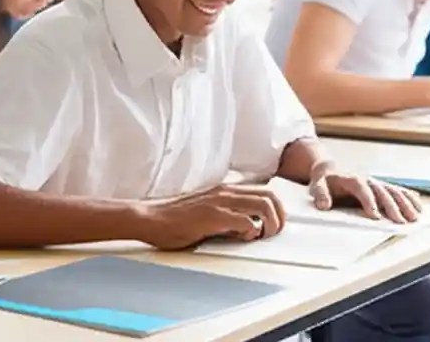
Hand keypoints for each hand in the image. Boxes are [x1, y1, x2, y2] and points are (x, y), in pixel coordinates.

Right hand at [135, 185, 286, 250]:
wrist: (150, 218)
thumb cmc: (173, 219)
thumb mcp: (206, 212)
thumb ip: (227, 216)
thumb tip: (246, 228)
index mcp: (225, 190)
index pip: (264, 192)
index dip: (275, 210)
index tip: (272, 225)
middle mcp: (226, 191)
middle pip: (270, 196)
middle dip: (279, 217)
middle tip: (273, 232)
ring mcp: (220, 202)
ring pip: (264, 205)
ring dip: (269, 224)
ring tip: (260, 236)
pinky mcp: (214, 216)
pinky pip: (246, 222)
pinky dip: (251, 232)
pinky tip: (241, 238)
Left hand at [308, 164, 421, 222]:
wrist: (330, 170)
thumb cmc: (324, 181)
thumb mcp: (316, 185)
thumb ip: (319, 194)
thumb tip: (323, 205)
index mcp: (351, 179)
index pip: (362, 189)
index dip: (369, 202)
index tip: (375, 216)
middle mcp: (367, 180)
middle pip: (382, 191)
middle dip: (392, 206)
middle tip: (400, 222)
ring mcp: (376, 183)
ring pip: (394, 191)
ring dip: (405, 203)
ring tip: (415, 217)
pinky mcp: (381, 187)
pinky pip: (398, 191)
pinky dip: (409, 197)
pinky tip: (419, 206)